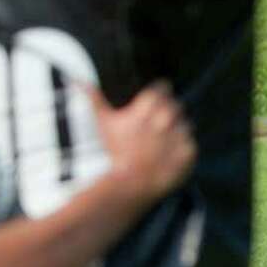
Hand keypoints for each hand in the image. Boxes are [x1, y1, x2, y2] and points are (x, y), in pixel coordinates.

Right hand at [91, 81, 195, 203]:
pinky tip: (165, 159)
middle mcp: (168, 117)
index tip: (151, 106)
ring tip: (157, 147)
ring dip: (174, 132)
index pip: (162, 89)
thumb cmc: (111, 152)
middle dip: (166, 115)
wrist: (126, 186)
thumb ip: (93, 98)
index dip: (157, 96)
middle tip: (152, 130)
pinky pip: (190, 145)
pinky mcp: (188, 152)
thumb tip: (76, 80)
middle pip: (174, 106)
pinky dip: (181, 151)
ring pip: (184, 126)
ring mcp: (180, 135)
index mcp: (150, 105)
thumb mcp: (102, 123)